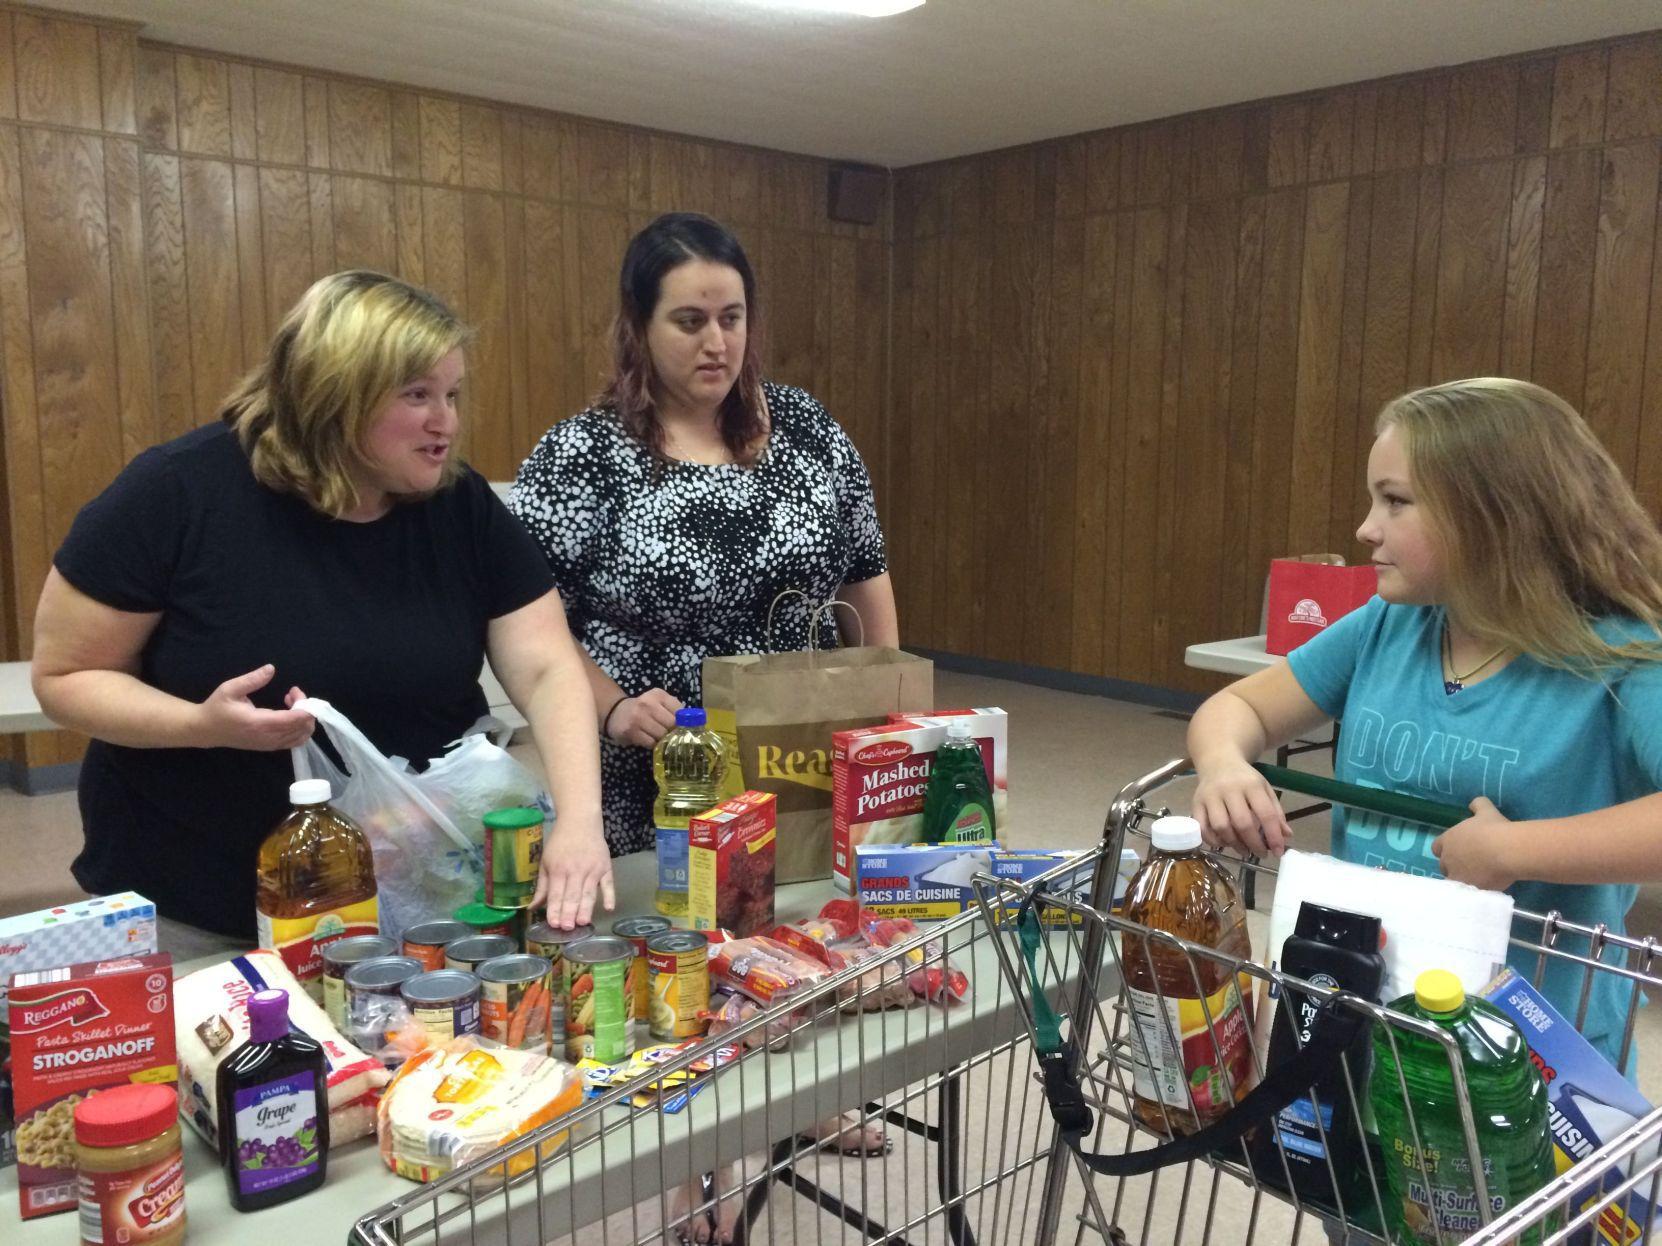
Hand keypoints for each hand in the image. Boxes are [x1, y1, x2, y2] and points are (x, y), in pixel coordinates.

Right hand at [196, 664, 315, 750]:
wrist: (205, 730)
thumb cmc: (217, 708)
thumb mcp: (230, 689)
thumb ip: (252, 679)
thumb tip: (271, 668)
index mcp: (259, 723)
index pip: (294, 720)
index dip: (303, 705)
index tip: (294, 690)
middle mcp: (267, 737)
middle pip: (302, 728)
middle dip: (305, 708)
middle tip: (292, 693)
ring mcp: (269, 745)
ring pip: (301, 736)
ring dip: (303, 718)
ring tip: (290, 702)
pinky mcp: (269, 747)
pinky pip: (293, 741)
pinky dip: (299, 728)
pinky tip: (288, 714)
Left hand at [535, 811, 614, 927]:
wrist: (580, 820)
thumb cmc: (560, 842)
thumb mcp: (546, 862)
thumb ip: (542, 886)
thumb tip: (532, 908)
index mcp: (559, 869)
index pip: (556, 894)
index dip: (555, 910)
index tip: (553, 924)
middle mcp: (576, 870)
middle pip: (573, 895)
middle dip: (569, 913)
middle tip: (567, 928)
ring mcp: (593, 869)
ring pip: (589, 892)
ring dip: (586, 908)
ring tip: (583, 923)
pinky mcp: (606, 867)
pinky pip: (609, 884)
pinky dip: (609, 896)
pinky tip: (609, 908)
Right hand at [606, 688, 681, 746]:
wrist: (616, 712)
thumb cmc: (643, 708)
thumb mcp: (658, 701)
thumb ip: (674, 708)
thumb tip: (691, 721)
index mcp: (658, 695)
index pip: (679, 710)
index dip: (682, 721)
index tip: (681, 727)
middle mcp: (647, 704)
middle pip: (671, 724)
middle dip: (672, 731)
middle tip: (669, 733)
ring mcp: (638, 718)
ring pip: (661, 734)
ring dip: (662, 738)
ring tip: (657, 735)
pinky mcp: (631, 731)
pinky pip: (651, 743)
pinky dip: (652, 744)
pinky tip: (647, 739)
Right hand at [1192, 758, 1291, 856]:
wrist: (1218, 761)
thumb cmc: (1244, 779)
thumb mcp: (1265, 789)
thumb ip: (1276, 812)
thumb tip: (1286, 836)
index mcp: (1251, 785)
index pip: (1265, 813)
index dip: (1273, 836)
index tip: (1278, 852)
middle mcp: (1229, 789)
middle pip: (1242, 823)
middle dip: (1253, 844)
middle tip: (1260, 854)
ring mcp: (1210, 796)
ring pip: (1221, 827)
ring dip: (1234, 844)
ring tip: (1244, 850)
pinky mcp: (1196, 803)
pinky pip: (1202, 828)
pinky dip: (1213, 841)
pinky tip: (1224, 843)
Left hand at [1432, 797, 1518, 890]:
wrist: (1506, 851)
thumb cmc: (1494, 829)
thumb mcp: (1486, 811)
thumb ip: (1478, 805)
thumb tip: (1474, 803)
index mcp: (1448, 840)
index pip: (1437, 847)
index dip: (1446, 849)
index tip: (1459, 850)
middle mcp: (1448, 859)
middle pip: (1444, 866)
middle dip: (1453, 866)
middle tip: (1471, 865)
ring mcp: (1457, 876)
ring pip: (1453, 882)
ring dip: (1461, 880)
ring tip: (1478, 880)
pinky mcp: (1469, 890)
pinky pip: (1466, 894)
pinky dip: (1472, 892)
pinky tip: (1484, 889)